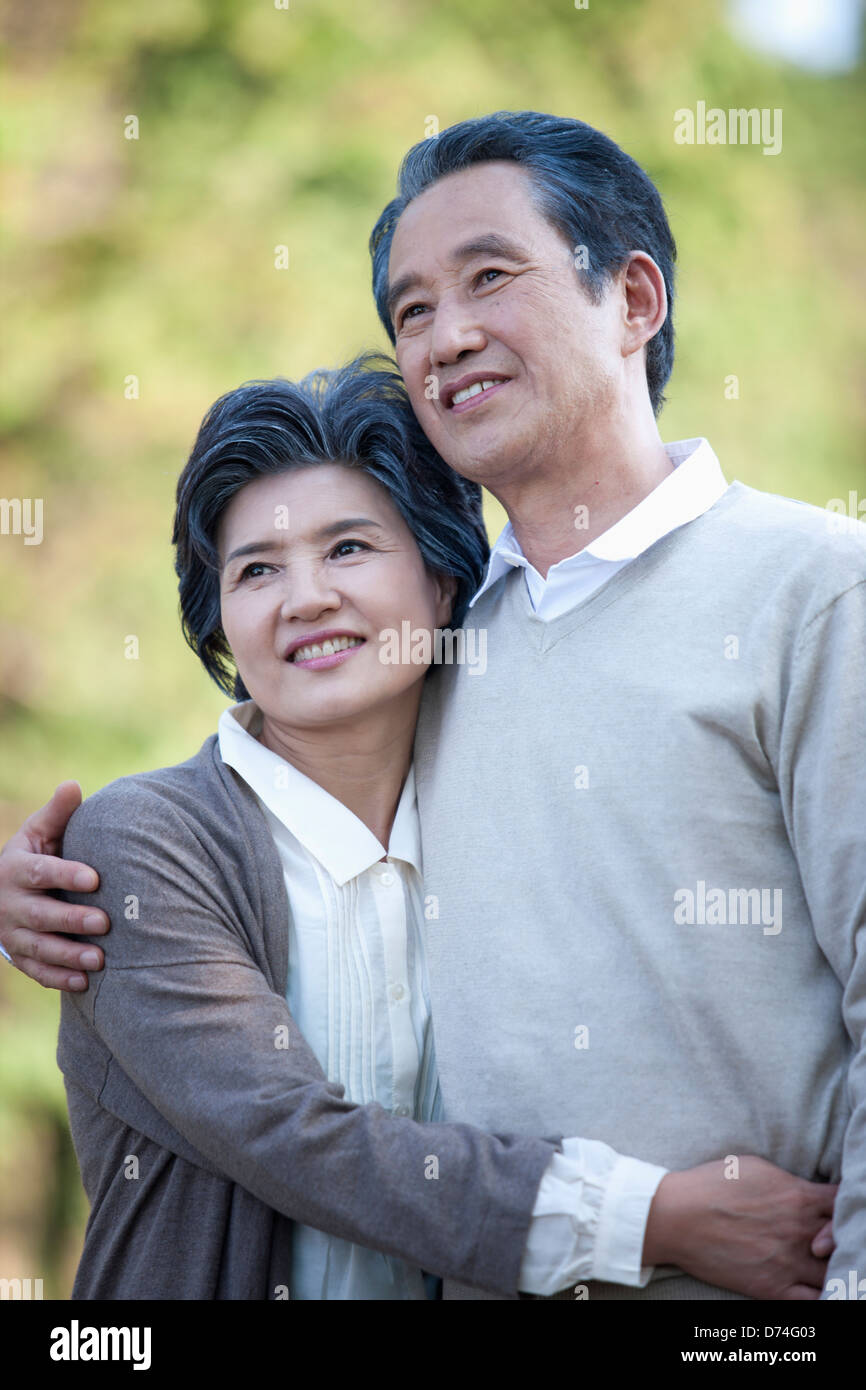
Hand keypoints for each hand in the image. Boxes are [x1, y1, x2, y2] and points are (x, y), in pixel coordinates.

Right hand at [0, 781, 108, 990]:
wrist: (1, 893)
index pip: (41, 872)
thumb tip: (73, 785)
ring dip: (68, 955)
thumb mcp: (38, 832)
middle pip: (40, 914)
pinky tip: (84, 983)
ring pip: (38, 947)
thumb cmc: (34, 856)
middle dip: (71, 919)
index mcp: (16, 868)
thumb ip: (57, 814)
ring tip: (100, 959)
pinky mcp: (18, 957)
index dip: (66, 874)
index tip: (95, 878)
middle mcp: (10, 903)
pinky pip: (36, 972)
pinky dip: (58, 978)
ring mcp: (12, 933)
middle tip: (105, 922)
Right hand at [642, 1155, 835, 1299]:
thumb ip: (789, 1182)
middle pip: (847, 1238)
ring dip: (836, 1266)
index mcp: (798, 1197)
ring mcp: (788, 1262)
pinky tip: (817, 1287)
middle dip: (844, 1237)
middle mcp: (800, 1231)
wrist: (676, 1216)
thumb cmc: (711, 1185)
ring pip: (836, 1272)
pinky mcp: (772, 1288)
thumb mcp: (756, 1167)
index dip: (846, 1206)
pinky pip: (814, 1301)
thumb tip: (806, 1189)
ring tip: (824, 1262)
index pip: (845, 1202)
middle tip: (829, 1237)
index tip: (835, 1209)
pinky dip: (822, 1295)